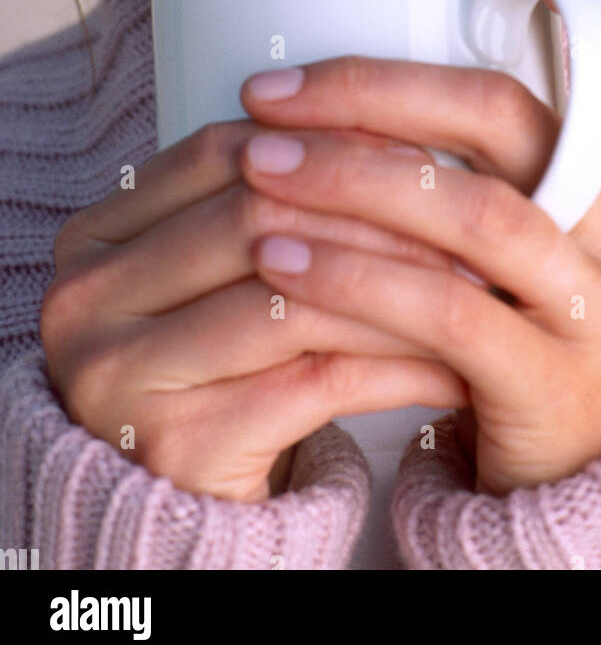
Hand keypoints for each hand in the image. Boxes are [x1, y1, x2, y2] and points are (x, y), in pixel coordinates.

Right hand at [40, 119, 467, 503]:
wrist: (186, 503)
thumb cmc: (220, 369)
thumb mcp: (224, 274)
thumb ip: (273, 201)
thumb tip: (403, 141)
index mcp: (94, 236)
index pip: (222, 155)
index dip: (327, 145)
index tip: (416, 155)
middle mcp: (85, 300)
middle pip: (259, 219)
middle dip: (374, 216)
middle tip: (460, 224)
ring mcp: (120, 376)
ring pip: (294, 299)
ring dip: (400, 291)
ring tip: (471, 291)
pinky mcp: (178, 445)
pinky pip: (317, 382)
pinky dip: (398, 368)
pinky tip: (451, 366)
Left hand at [241, 0, 600, 495]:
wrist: (590, 468)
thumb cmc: (531, 313)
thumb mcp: (535, 218)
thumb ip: (487, 144)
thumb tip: (370, 37)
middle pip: (510, 111)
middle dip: (378, 85)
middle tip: (271, 87)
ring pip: (474, 209)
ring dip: (350, 177)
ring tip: (253, 164)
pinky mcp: (559, 378)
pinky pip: (448, 310)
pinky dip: (355, 276)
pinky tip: (280, 260)